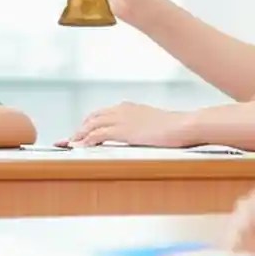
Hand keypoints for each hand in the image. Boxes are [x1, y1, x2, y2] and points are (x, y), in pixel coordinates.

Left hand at [66, 102, 191, 147]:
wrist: (183, 126)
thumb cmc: (177, 128)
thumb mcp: (157, 125)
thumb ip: (146, 128)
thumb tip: (146, 135)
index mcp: (130, 108)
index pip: (104, 113)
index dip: (90, 123)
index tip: (82, 132)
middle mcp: (122, 110)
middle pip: (93, 117)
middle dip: (80, 128)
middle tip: (71, 139)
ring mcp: (121, 119)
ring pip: (91, 124)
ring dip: (79, 135)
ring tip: (70, 145)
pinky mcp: (122, 130)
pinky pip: (97, 134)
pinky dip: (86, 140)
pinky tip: (80, 147)